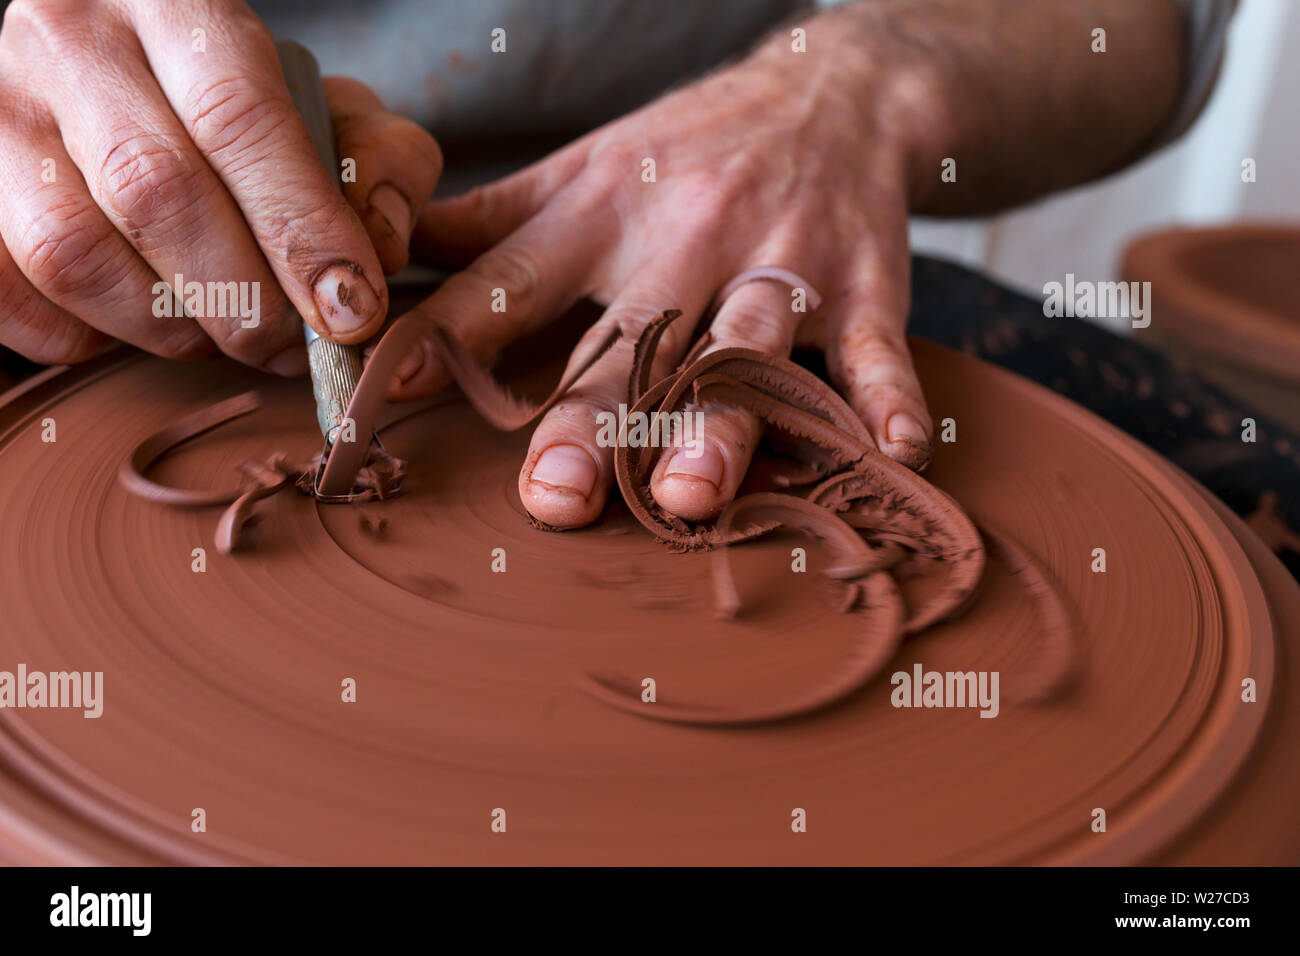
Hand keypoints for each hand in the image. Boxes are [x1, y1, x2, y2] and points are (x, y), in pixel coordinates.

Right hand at [0, 0, 440, 370]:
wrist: (113, 76)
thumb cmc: (237, 105)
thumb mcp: (327, 106)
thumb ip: (378, 163)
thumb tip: (378, 257)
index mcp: (175, 5)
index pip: (239, 118)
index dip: (302, 229)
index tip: (351, 312)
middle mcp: (68, 39)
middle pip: (156, 192)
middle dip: (244, 300)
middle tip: (289, 347)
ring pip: (76, 253)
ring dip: (167, 327)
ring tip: (219, 335)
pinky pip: (17, 295)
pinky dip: (89, 338)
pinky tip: (139, 322)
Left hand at [405, 31, 932, 528]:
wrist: (836, 89)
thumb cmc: (689, 149)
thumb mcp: (583, 167)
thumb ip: (486, 225)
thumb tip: (378, 255)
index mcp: (601, 212)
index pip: (508, 281)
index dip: (445, 337)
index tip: (386, 396)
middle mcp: (686, 239)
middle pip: (630, 336)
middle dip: (590, 415)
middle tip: (552, 496)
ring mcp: (781, 261)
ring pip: (744, 348)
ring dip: (722, 421)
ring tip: (690, 496)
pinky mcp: (865, 282)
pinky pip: (876, 346)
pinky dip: (889, 397)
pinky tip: (898, 451)